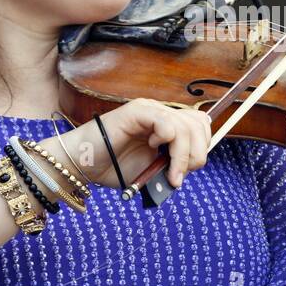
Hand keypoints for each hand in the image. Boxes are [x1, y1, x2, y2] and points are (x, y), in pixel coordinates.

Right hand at [62, 98, 211, 189]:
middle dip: (196, 154)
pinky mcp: (136, 112)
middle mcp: (160, 114)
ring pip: (185, 127)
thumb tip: (195, 163)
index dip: (202, 147)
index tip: (189, 170)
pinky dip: (167, 141)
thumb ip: (175, 163)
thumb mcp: (154, 169)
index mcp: (167, 125)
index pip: (200, 125)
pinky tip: (153, 149)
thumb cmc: (115, 167)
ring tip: (171, 174)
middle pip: (198, 125)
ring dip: (183, 156)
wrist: (84, 165)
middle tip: (179, 175)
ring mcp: (149, 110)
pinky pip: (165, 122)